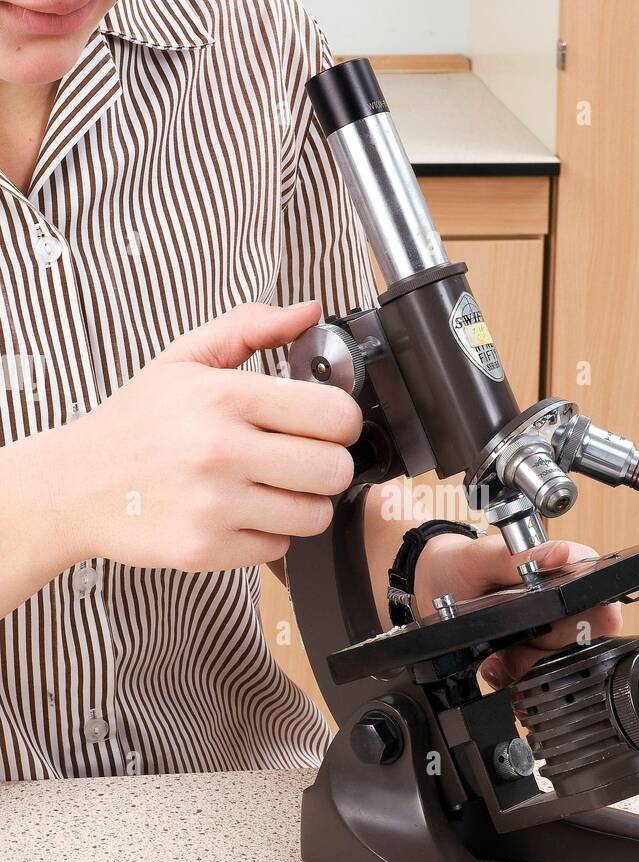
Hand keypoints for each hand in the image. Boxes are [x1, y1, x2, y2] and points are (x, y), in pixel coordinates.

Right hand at [56, 302, 362, 571]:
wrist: (73, 486)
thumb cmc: (134, 423)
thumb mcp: (184, 360)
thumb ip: (250, 328)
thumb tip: (309, 311)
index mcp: (224, 397)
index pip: (335, 415)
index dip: (341, 422)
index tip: (326, 426)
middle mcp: (222, 451)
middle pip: (334, 470)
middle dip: (328, 466)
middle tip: (302, 462)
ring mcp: (214, 506)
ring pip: (314, 516)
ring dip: (302, 505)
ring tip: (270, 490)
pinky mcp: (206, 549)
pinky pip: (278, 549)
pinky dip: (267, 536)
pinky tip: (239, 515)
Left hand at [415, 532, 622, 689]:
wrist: (432, 588)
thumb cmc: (458, 564)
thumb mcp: (480, 556)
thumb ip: (516, 555)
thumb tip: (561, 553)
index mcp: (568, 571)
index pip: (602, 606)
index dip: (583, 625)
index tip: (547, 627)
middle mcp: (566, 603)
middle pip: (581, 644)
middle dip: (545, 649)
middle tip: (514, 638)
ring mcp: (549, 631)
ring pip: (557, 666)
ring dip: (525, 665)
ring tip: (498, 651)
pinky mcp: (531, 653)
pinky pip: (532, 678)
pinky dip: (510, 675)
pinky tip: (493, 662)